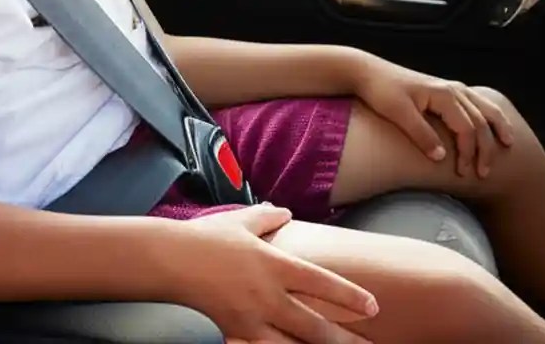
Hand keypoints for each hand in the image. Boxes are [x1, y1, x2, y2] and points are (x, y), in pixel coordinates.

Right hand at [171, 204, 376, 343]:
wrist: (171, 260)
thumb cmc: (206, 237)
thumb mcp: (241, 220)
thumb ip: (268, 216)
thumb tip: (286, 213)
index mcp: (276, 265)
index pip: (323, 284)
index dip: (351, 298)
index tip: (373, 308)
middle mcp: (268, 295)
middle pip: (316, 326)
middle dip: (346, 340)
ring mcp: (252, 318)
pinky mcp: (235, 332)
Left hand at [353, 56, 515, 177]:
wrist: (366, 72)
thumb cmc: (380, 91)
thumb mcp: (398, 113)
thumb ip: (421, 134)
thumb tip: (441, 157)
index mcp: (444, 94)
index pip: (467, 129)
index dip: (468, 153)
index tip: (462, 173)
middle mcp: (453, 89)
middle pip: (480, 121)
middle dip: (485, 148)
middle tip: (484, 173)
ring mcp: (450, 88)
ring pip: (484, 108)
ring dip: (497, 126)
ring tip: (508, 144)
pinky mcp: (444, 90)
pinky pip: (475, 102)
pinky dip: (488, 113)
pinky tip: (491, 123)